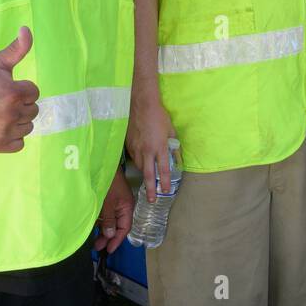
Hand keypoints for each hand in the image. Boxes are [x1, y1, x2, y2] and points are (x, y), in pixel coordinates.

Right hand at [0, 27, 40, 152]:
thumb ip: (17, 48)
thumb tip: (26, 29)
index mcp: (14, 93)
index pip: (34, 92)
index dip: (20, 88)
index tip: (3, 87)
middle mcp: (10, 114)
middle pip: (33, 110)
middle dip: (20, 104)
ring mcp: (3, 132)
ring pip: (27, 127)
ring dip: (18, 121)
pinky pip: (19, 144)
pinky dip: (13, 137)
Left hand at [94, 167, 133, 252]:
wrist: (102, 166)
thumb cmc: (108, 184)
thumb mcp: (108, 204)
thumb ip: (109, 220)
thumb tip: (109, 235)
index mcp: (127, 208)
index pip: (124, 228)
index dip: (117, 240)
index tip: (109, 249)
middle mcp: (123, 207)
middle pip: (118, 226)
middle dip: (109, 238)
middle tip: (98, 247)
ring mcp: (116, 204)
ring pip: (111, 222)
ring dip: (104, 231)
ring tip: (94, 241)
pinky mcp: (108, 201)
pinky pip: (106, 215)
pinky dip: (101, 223)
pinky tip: (94, 228)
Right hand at [127, 81, 176, 201]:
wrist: (141, 105)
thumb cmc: (159, 116)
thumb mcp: (171, 131)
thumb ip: (173, 146)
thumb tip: (176, 158)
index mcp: (160, 147)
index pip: (164, 169)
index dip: (166, 182)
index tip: (166, 191)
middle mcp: (147, 151)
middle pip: (149, 174)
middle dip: (151, 189)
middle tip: (151, 200)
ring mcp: (136, 149)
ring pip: (141, 167)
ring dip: (146, 175)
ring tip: (149, 182)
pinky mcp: (129, 145)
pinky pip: (135, 158)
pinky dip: (139, 163)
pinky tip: (142, 163)